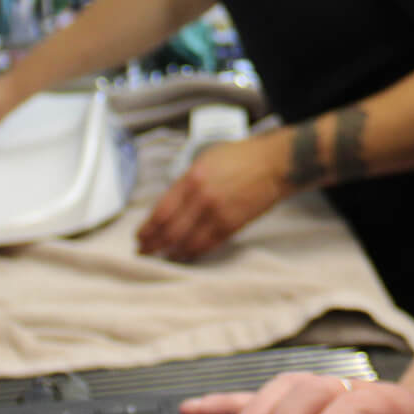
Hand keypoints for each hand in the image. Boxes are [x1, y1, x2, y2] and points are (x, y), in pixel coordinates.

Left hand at [135, 135, 289, 259]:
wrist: (273, 164)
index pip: (161, 212)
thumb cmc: (242, 157)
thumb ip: (186, 181)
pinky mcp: (232, 225)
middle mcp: (202, 198)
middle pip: (169, 231)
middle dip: (153, 245)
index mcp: (192, 179)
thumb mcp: (206, 159)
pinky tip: (184, 255)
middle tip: (144, 251)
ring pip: (187, 242)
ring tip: (162, 256)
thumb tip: (170, 202)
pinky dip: (193, 253)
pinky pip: (207, 245)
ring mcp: (218, 214)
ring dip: (171, 252)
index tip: (140, 236)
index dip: (147, 229)